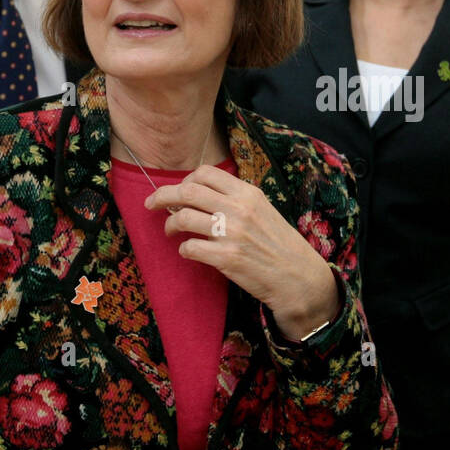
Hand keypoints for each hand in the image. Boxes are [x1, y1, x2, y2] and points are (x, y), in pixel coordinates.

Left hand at [147, 164, 339, 341]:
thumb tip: (199, 193)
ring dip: (170, 225)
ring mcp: (232, 233)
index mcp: (247, 193)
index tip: (180, 191)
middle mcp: (238, 209)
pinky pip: (189, 248)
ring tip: (171, 231)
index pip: (205, 173)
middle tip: (152, 204)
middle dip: (162, 196)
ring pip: (183, 218)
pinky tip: (189, 251)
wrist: (297, 276)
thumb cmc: (278, 243)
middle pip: (187, 191)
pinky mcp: (226, 258)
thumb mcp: (263, 210)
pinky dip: (183, 249)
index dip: (185, 180)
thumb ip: (235, 199)